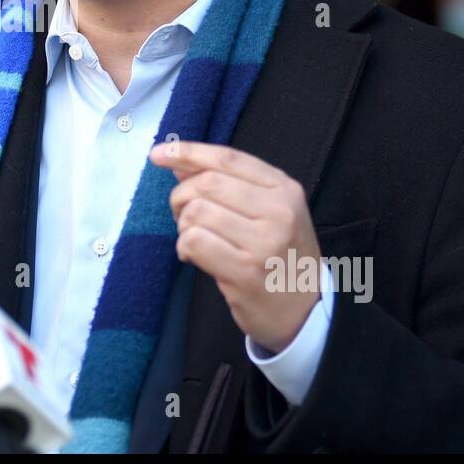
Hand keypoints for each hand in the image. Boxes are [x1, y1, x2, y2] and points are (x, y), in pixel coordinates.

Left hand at [149, 140, 321, 352]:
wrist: (305, 311)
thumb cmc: (280, 256)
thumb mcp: (269, 211)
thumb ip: (227, 184)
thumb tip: (179, 162)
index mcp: (285, 189)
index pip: (228, 159)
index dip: (189, 152)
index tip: (158, 154)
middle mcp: (278, 211)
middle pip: (207, 183)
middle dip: (181, 195)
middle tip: (180, 214)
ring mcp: (263, 242)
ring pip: (196, 212)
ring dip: (183, 225)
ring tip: (193, 239)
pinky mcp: (244, 271)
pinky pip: (194, 242)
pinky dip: (184, 246)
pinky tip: (193, 256)